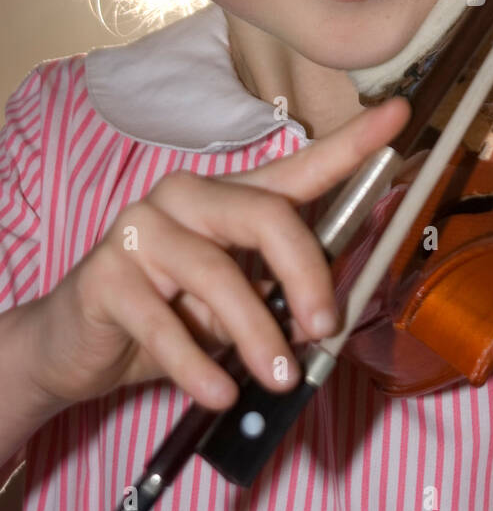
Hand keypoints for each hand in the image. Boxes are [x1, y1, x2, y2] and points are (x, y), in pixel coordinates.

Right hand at [28, 96, 409, 412]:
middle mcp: (185, 197)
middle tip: (324, 329)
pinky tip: (221, 393)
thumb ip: (281, 297)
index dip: (350, 144)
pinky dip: (199, 365)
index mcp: (228, 197)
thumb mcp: (237, 306)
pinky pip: (163, 323)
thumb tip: (333, 316)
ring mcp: (141, 229)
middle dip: (306, 274)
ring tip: (278, 379)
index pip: (298, 166)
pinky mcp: (105, 274)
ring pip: (216, 273)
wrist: (75, 347)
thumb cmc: (170, 318)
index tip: (399, 117)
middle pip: (265, 215)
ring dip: (256, 334)